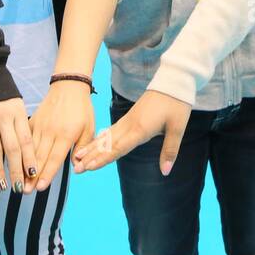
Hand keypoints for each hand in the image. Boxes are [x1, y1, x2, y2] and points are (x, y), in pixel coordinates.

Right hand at [0, 96, 37, 193]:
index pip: (26, 141)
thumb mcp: (19, 106)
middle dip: (16, 170)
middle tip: (19, 188)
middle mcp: (4, 117)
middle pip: (12, 148)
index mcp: (19, 114)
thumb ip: (22, 127)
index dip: (30, 159)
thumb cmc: (4, 94)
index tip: (33, 176)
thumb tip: (28, 154)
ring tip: (2, 185)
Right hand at [29, 80, 94, 191]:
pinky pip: (25, 138)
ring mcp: (40, 126)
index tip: (41, 188)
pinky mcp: (33, 121)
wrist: (68, 86)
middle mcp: (50, 132)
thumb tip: (78, 167)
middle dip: (32, 176)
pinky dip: (20, 150)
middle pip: (40, 157)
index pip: (55, 158)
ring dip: (24, 167)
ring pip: (30, 150)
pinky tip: (14, 161)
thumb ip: (83, 147)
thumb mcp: (89, 128)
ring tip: (19, 181)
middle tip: (25, 191)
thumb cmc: (82, 109)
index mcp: (65, 134)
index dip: (48, 174)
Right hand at [73, 90, 190, 174]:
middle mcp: (130, 125)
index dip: (103, 158)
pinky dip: (100, 139)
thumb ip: (169, 151)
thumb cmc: (176, 104)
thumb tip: (165, 172)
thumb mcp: (178, 128)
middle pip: (107, 144)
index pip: (118, 147)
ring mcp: (128, 120)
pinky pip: (111, 131)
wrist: (172, 82)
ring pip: (106, 137)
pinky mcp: (129, 118)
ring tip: (77, 157)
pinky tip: (93, 144)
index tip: (89, 167)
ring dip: (92, 148)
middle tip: (76, 169)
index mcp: (140, 128)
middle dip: (91, 157)